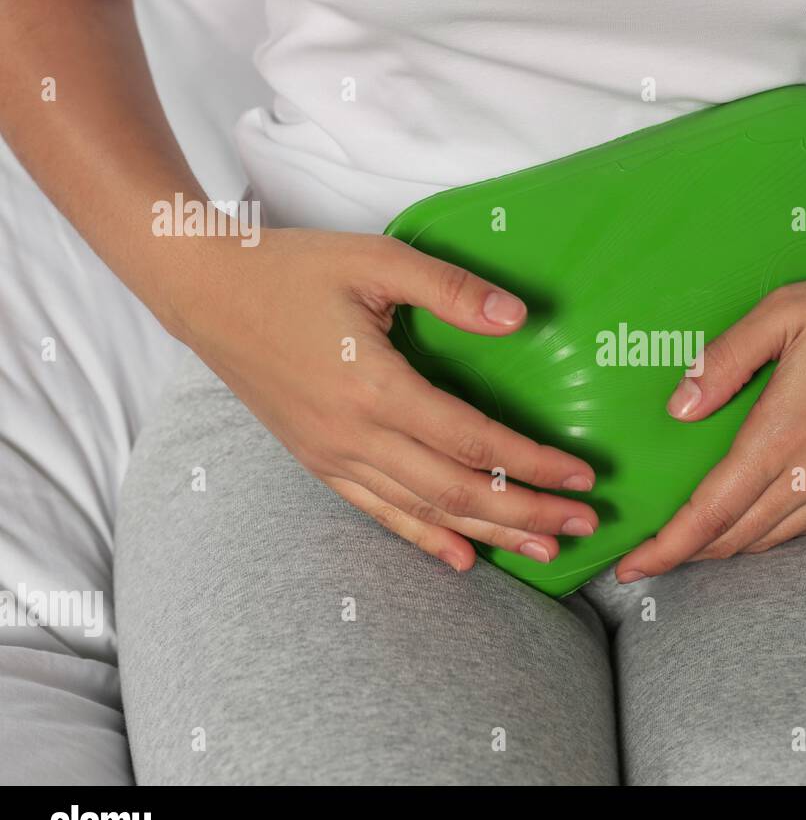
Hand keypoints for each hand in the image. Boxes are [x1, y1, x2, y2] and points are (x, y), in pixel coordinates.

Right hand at [173, 226, 599, 571]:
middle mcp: (356, 436)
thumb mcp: (376, 261)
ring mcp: (334, 457)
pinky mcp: (319, 463)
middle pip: (459, 491)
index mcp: (376, 387)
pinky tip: (463, 559)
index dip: (533, 463)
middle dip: (528, 514)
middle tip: (585, 526)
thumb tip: (520, 317)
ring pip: (425, 512)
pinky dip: (426, 540)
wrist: (205, 294)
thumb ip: (451, 290)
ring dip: (490, 534)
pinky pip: (380, 514)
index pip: (474, 440)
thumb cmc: (293, 270)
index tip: (582, 475)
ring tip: (544, 552)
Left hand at [614, 266, 805, 581]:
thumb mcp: (785, 313)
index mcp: (783, 435)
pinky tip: (757, 523)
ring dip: (728, 546)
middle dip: (687, 553)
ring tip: (694, 542)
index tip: (631, 567)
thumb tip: (678, 408)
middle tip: (650, 557)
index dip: (667, 547)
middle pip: (736, 537)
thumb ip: (724, 360)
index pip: (710, 511)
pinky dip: (773, 536)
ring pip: (773, 540)